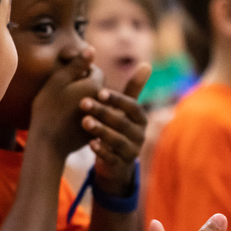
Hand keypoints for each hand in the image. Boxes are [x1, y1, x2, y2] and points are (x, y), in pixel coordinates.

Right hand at [28, 51, 103, 158]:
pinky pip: (94, 119)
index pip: (96, 71)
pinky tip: (69, 120)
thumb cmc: (48, 109)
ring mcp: (100, 118)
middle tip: (66, 92)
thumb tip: (91, 49)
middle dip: (86, 85)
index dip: (82, 70)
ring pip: (96, 103)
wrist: (47, 142)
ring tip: (67, 106)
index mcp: (95, 86)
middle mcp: (102, 101)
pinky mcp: (95, 132)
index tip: (67, 76)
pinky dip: (85, 116)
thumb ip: (76, 64)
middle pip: (98, 87)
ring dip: (87, 101)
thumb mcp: (58, 81)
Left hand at [81, 65, 150, 195]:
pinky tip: (90, 143)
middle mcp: (139, 135)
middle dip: (103, 112)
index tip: (99, 91)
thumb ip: (134, 89)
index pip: (132, 107)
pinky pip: (112, 158)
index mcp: (141, 119)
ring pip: (117, 140)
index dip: (117, 99)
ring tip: (84, 121)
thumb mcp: (126, 110)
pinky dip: (101, 151)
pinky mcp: (120, 166)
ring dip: (101, 130)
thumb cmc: (119, 128)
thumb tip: (146, 64)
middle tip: (83, 102)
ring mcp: (131, 151)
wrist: (117, 162)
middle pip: (123, 123)